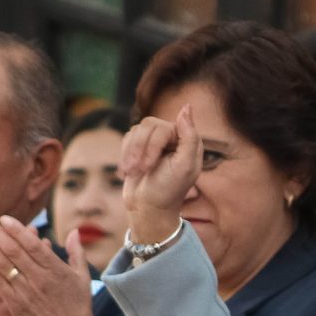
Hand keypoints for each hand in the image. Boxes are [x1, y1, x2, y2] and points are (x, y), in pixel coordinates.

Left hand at [0, 216, 96, 315]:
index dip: (16, 230)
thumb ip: (76, 253)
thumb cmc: (78, 308)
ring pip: (3, 265)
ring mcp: (26, 292)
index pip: (32, 244)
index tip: (4, 218)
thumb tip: (73, 231)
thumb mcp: (83, 278)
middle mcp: (40, 279)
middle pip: (14, 251)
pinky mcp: (16, 305)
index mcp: (56, 270)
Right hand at [118, 102, 202, 246]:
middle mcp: (174, 137)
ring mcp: (156, 140)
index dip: (153, 146)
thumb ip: (189, 137)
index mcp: (188, 141)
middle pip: (148, 125)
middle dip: (140, 150)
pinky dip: (125, 155)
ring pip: (136, 130)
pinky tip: (128, 172)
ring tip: (133, 172)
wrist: (148, 209)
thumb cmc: (169, 191)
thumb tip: (186, 107)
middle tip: (139, 171)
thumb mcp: (184, 167)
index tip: (148, 166)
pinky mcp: (140, 146)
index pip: (164, 127)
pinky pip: (127, 137)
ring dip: (131, 153)